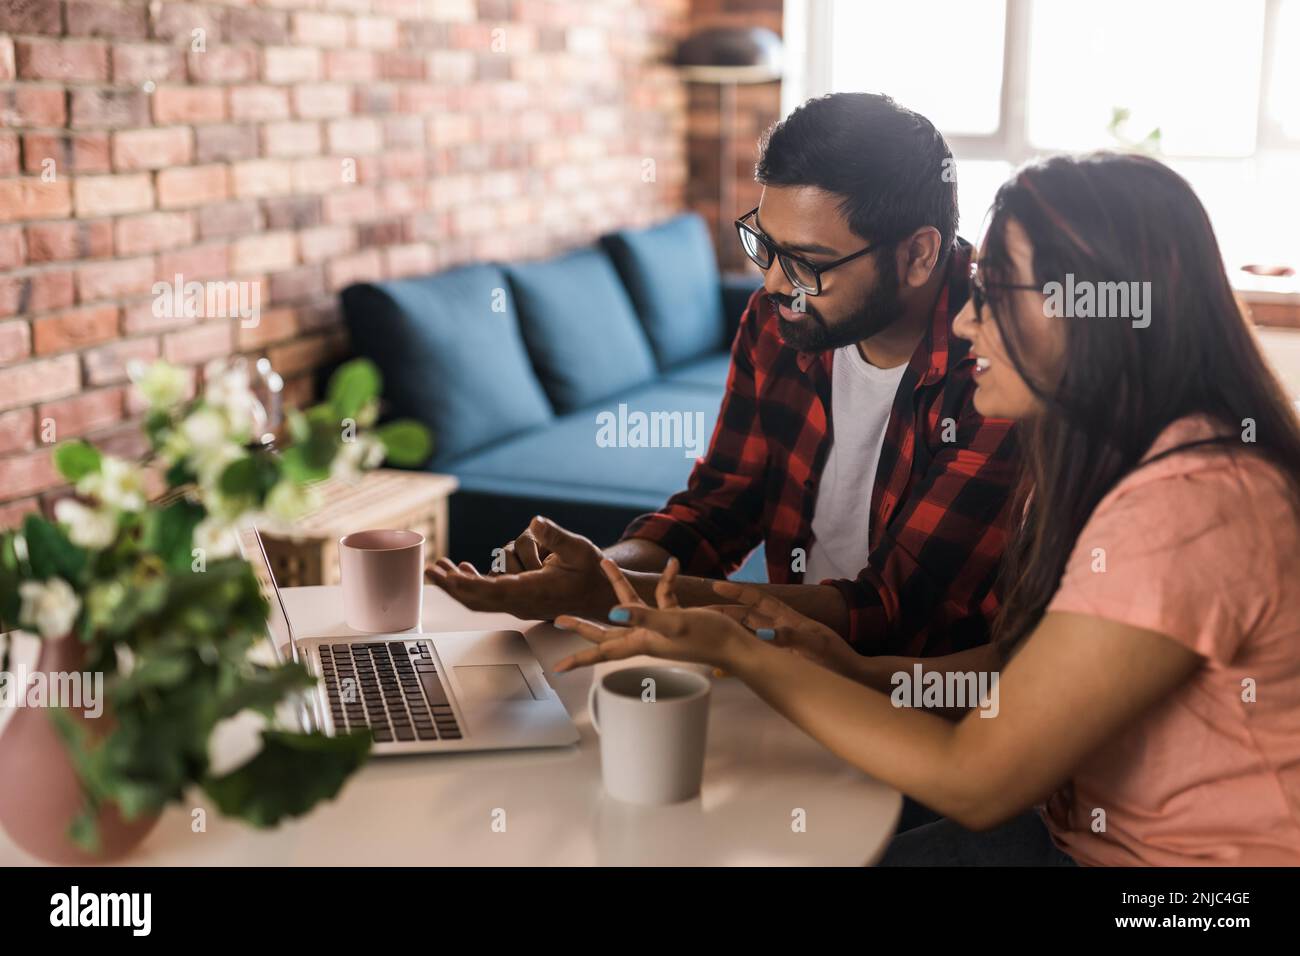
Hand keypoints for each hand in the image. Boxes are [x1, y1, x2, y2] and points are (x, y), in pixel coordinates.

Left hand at [425, 516, 614, 619]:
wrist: (601, 595)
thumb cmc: (592, 574)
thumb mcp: (579, 549)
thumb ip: (556, 537)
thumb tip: (535, 522)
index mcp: (535, 591)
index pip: (496, 592)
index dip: (470, 585)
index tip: (449, 577)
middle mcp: (523, 602)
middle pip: (479, 599)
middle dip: (452, 586)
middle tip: (431, 570)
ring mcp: (519, 604)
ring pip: (481, 599)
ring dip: (458, 583)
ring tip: (439, 567)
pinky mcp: (518, 600)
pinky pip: (489, 595)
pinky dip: (473, 584)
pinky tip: (462, 570)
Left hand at [553, 558, 761, 672]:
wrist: (737, 644)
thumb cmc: (708, 638)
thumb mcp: (674, 622)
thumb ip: (644, 617)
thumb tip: (613, 612)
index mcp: (642, 642)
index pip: (603, 652)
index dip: (579, 659)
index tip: (558, 667)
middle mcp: (646, 637)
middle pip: (607, 632)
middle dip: (584, 625)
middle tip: (560, 619)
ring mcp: (660, 627)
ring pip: (631, 605)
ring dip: (619, 583)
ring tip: (606, 562)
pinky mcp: (676, 617)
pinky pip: (663, 596)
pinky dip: (666, 581)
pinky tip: (673, 565)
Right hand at [708, 580, 866, 681]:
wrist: (852, 675)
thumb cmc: (837, 658)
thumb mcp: (816, 644)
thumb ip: (792, 637)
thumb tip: (765, 633)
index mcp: (789, 619)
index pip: (759, 600)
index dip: (738, 591)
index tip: (717, 586)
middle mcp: (781, 629)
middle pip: (747, 617)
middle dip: (725, 614)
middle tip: (700, 615)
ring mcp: (780, 645)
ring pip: (747, 637)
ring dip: (728, 637)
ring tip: (705, 641)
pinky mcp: (780, 660)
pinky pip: (754, 657)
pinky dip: (738, 661)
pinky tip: (723, 670)